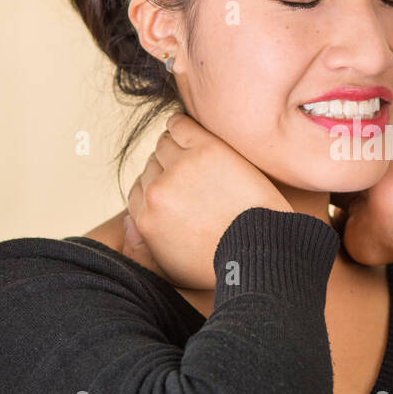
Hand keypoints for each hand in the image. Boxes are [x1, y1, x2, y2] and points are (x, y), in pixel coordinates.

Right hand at [127, 111, 293, 290]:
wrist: (263, 247)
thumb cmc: (224, 261)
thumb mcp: (175, 270)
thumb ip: (144, 251)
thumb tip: (129, 225)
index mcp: (146, 219)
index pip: (139, 191)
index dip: (158, 189)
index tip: (175, 188)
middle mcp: (157, 192)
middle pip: (151, 167)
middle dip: (167, 170)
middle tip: (189, 174)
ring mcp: (181, 168)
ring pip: (164, 145)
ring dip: (175, 147)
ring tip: (192, 152)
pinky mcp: (206, 149)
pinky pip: (180, 125)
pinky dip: (179, 124)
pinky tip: (184, 127)